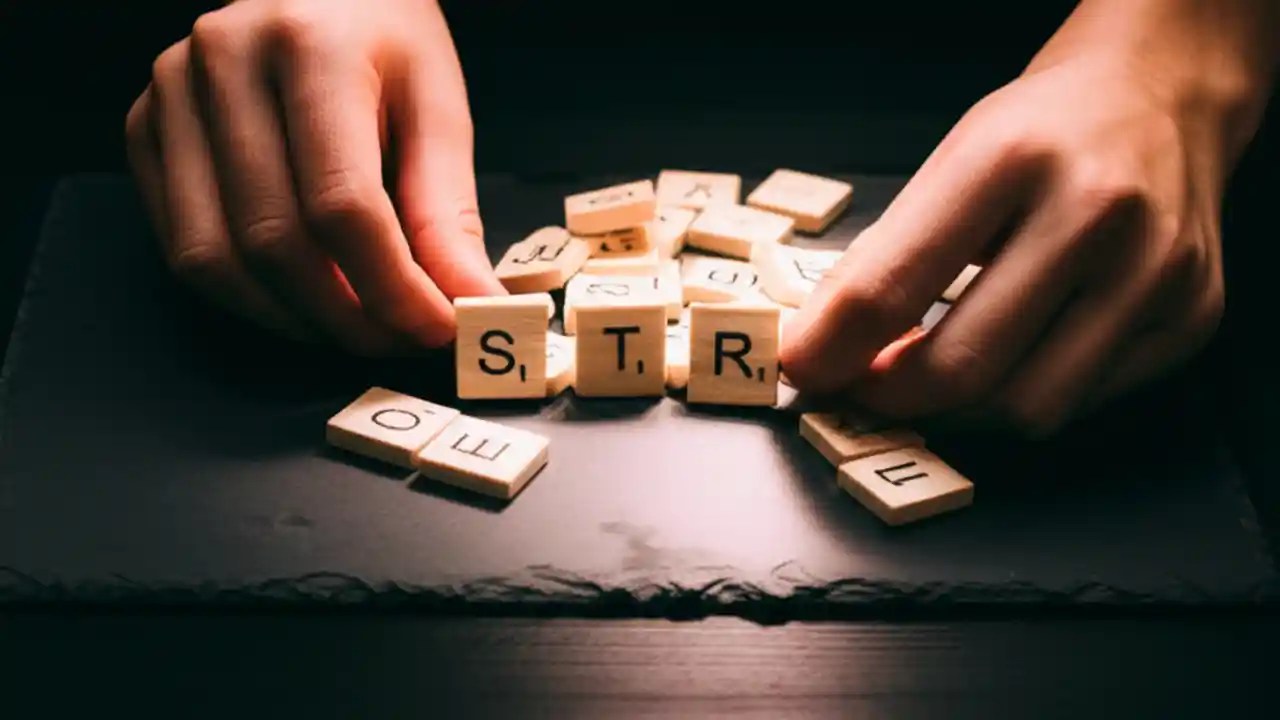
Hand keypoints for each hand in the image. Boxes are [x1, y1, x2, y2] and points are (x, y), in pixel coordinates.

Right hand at [125, 0, 504, 353]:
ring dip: (293, 320)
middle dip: (347, 316)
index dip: (393, 287)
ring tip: (356, 328)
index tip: (438, 329)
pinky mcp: (145, 129)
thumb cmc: (386, 39)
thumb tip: (473, 307)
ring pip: (216, 259)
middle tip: (399, 340)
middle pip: (276, 240)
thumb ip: (448, 212)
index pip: (344, 204)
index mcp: (310, 46)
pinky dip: (246, 297)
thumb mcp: (438, 107)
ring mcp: (170, 95)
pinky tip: (300, 301)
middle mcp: (223, 62)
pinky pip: (183, 248)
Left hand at [781, 38, 1263, 435]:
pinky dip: (1025, 397)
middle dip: (891, 398)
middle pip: (962, 368)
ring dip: (960, 413)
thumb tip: (819, 350)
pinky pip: (1082, 403)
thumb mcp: (946, 166)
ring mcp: (1156, 272)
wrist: (1160, 100)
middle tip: (863, 389)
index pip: (891, 287)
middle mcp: (1094, 213)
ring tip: (932, 378)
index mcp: (1010, 158)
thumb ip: (883, 259)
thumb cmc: (1040, 135)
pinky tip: (1009, 361)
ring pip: (1026, 408)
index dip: (831, 350)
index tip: (802, 372)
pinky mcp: (1192, 318)